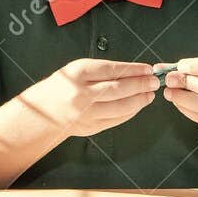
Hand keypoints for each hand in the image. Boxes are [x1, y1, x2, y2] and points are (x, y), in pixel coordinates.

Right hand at [29, 58, 159, 138]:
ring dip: (139, 100)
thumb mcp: (76, 70)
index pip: (112, 70)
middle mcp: (82, 93)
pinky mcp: (91, 127)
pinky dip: (130, 112)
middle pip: (118, 89)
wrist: (42, 111)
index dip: (133, 70)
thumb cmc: (62, 86)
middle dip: (140, 85)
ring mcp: (87, 113)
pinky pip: (116, 120)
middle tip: (155, 81)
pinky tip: (138, 105)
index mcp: (78, 73)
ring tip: (150, 94)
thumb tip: (132, 72)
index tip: (147, 69)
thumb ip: (101, 71)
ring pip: (120, 107)